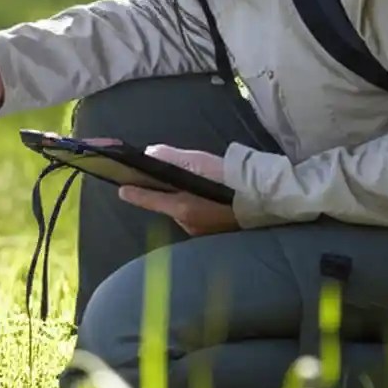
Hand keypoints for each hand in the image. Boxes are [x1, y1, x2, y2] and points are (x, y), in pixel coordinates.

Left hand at [117, 145, 237, 236]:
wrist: (265, 197)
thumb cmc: (231, 178)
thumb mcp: (200, 162)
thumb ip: (172, 158)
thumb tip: (151, 153)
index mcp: (182, 207)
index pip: (150, 199)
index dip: (135, 193)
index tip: (122, 189)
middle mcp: (188, 223)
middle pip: (169, 206)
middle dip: (169, 194)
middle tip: (179, 178)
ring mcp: (202, 231)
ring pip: (184, 212)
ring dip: (186, 200)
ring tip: (202, 186)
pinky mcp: (215, 233)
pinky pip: (199, 218)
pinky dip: (199, 207)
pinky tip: (211, 198)